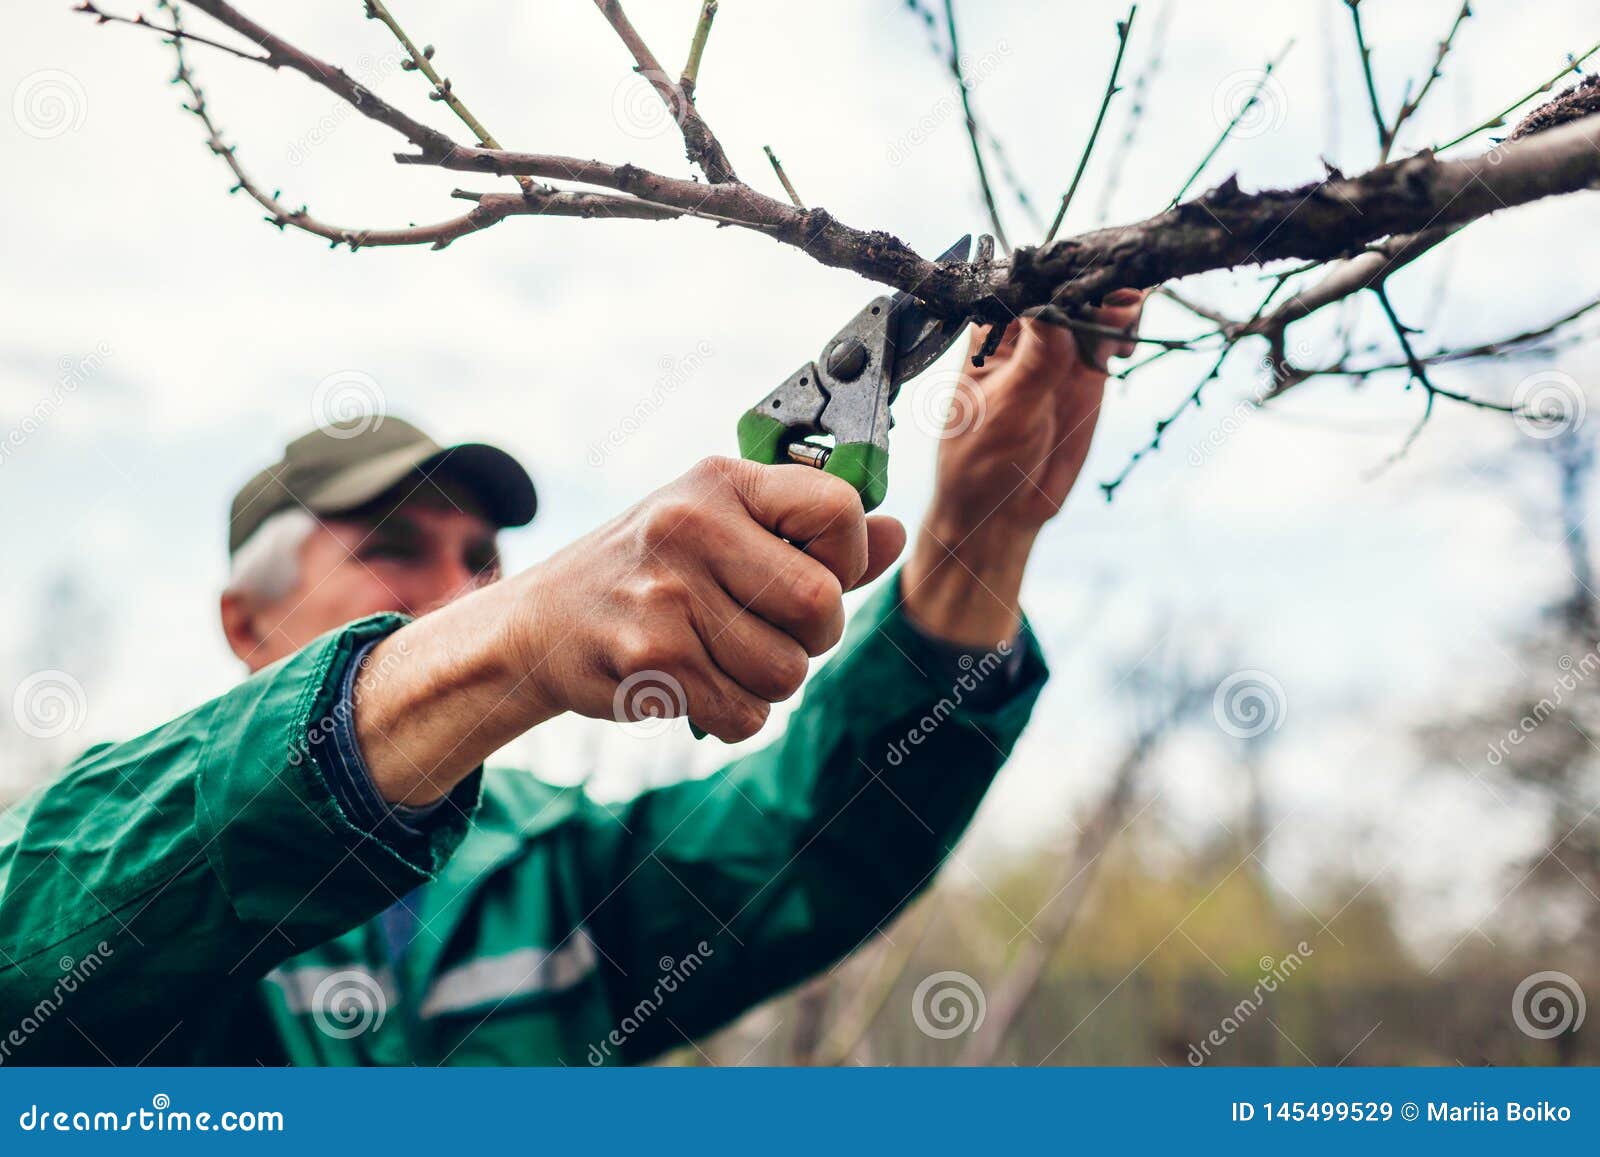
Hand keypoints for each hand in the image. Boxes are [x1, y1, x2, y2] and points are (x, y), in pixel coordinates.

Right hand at [507, 457, 905, 741]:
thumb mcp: (719, 528)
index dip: (850, 556)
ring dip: (766, 683)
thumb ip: (808, 536)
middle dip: (811, 636)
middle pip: (821, 604)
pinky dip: (731, 715)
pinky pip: (745, 715)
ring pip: (787, 671)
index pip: (838, 509)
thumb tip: (895, 533)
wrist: (535, 627)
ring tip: (719, 656)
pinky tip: (693, 685)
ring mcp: (667, 594)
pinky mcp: (651, 660)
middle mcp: (692, 526)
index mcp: (720, 482)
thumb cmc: (645, 572)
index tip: (820, 572)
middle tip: (768, 630)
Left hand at [900, 292, 1145, 647]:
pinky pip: (1112, 335)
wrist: (1003, 511)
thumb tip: (1055, 305)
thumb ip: (1037, 360)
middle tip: (1119, 289)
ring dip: (1117, 299)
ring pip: (1096, 304)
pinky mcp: (1088, 370)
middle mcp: (1028, 330)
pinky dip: (1127, 327)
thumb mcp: (1007, 409)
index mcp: (991, 330)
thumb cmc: (981, 461)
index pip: (1027, 282)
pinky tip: (1128, 341)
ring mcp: (1060, 348)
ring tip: (1126, 315)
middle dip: (1096, 279)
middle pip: (1068, 285)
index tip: (1086, 264)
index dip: (1058, 269)